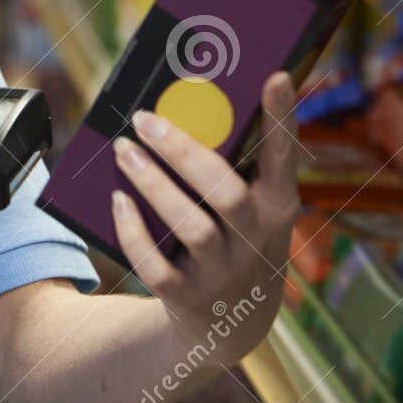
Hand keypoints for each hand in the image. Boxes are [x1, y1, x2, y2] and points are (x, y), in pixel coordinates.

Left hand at [108, 71, 300, 365]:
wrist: (230, 326)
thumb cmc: (235, 239)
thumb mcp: (252, 208)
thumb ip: (234, 164)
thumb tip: (193, 98)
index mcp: (278, 206)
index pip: (284, 157)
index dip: (281, 118)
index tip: (273, 75)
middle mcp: (257, 240)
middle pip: (225, 192)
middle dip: (183, 152)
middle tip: (145, 119)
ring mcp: (225, 273)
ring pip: (192, 227)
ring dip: (153, 185)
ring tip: (124, 150)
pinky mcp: (189, 298)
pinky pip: (157, 267)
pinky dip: (134, 233)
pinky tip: (117, 201)